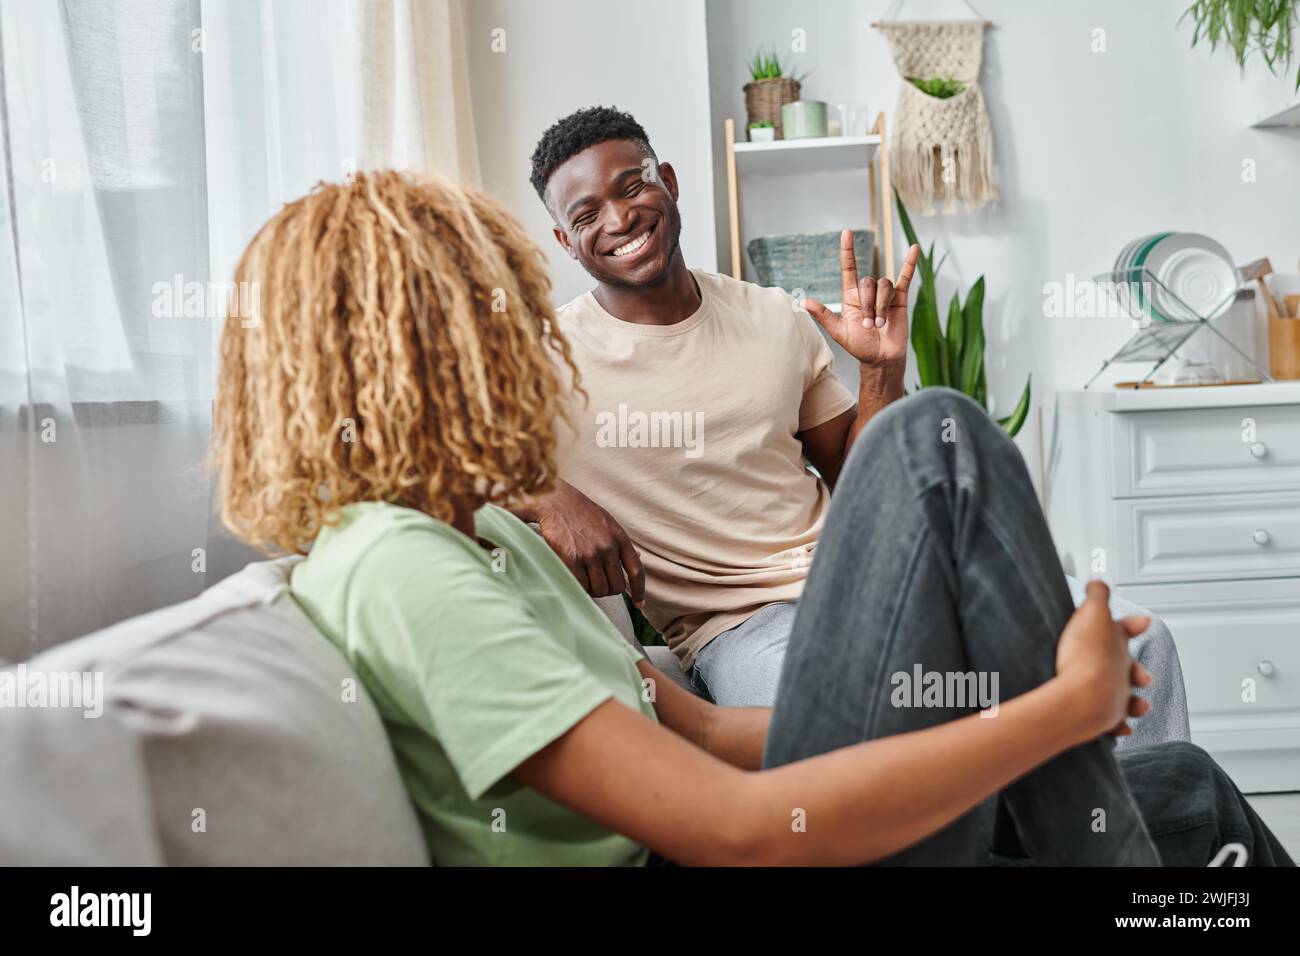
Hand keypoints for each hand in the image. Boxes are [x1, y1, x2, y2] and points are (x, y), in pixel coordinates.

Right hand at [532, 481, 645, 605]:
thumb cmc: (579, 511)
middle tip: (596, 584)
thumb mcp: (607, 522)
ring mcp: (590, 554)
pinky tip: (573, 578)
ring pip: (599, 589)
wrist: (554, 499)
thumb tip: (639, 557)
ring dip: (591, 590)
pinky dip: (577, 586)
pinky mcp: (571, 559)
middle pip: (616, 587)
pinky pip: (580, 585)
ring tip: (583, 579)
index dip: (638, 591)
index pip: (636, 571)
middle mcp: (608, 547)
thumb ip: (621, 542)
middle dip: (607, 590)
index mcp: (619, 538)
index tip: (638, 604)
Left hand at [802, 232, 919, 371]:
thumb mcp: (839, 332)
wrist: (881, 358)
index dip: (847, 251)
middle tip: (869, 325)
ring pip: (884, 285)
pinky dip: (910, 263)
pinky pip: (906, 276)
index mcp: (851, 296)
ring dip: (881, 307)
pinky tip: (914, 248)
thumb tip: (803, 301)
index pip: (849, 268)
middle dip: (869, 305)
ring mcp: (884, 294)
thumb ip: (823, 315)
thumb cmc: (860, 346)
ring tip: (880, 325)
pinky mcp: (900, 298)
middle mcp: (867, 292)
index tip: (847, 233)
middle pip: (868, 282)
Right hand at [1055, 580, 1152, 740]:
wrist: (1082, 698)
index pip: (1128, 629)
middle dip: (1139, 671)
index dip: (1134, 625)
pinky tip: (1121, 731)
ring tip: (1141, 706)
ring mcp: (1115, 698)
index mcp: (1118, 645)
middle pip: (1133, 669)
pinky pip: (1116, 727)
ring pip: (1131, 701)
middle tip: (1145, 675)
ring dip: (1135, 703)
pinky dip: (1120, 729)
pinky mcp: (1104, 721)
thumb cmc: (1085, 657)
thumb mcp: (1090, 614)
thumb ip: (1097, 595)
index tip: (1143, 622)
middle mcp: (1122, 672)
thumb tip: (1100, 580)